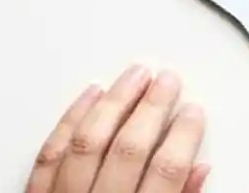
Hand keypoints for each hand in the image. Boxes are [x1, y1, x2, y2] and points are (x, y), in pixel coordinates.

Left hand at [27, 66, 210, 192]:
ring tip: (135, 75)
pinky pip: (49, 154)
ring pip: (86, 142)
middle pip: (127, 149)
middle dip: (152, 108)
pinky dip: (70, 120)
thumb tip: (198, 171)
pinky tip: (90, 95)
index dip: (183, 137)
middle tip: (168, 80)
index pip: (165, 172)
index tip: (193, 111)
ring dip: (114, 102)